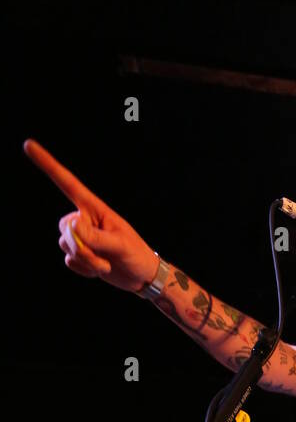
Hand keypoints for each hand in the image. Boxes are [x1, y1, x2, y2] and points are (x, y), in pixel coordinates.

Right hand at [23, 139, 158, 292]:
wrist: (141, 276)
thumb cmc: (135, 254)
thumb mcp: (120, 244)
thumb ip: (95, 237)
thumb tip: (73, 229)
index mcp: (94, 207)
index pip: (67, 183)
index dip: (47, 164)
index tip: (28, 145)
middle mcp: (84, 219)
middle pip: (64, 227)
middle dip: (80, 246)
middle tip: (103, 258)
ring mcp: (81, 237)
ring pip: (65, 246)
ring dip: (86, 260)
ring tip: (106, 265)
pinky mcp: (80, 254)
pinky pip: (70, 261)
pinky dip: (84, 269)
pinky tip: (100, 270)